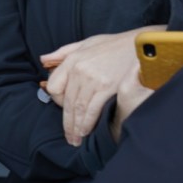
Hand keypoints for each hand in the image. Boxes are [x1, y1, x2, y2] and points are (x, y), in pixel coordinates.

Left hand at [40, 26, 161, 145]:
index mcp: (72, 60)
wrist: (140, 45)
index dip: (57, 100)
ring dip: (76, 127)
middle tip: (68, 137)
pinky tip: (86, 131)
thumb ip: (62, 52)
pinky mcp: (108, 88)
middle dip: (67, 122)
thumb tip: (43, 60)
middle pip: (67, 102)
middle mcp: (80, 71)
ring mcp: (94, 80)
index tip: (63, 108)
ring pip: (79, 108)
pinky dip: (88, 123)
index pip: (53, 86)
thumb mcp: (85, 43)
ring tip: (75, 139)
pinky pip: (93, 109)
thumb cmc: (112, 45)